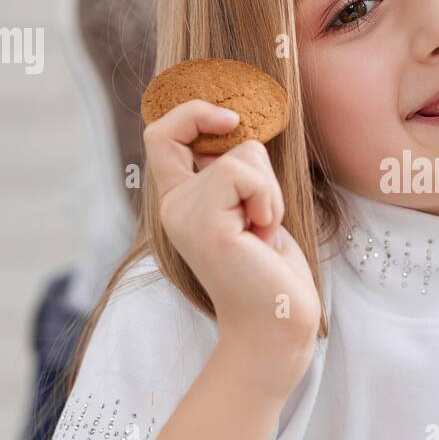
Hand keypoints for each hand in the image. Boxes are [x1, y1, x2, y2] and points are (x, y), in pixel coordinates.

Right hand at [144, 100, 321, 397]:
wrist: (275, 327)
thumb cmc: (272, 271)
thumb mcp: (251, 208)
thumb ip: (236, 173)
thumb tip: (242, 129)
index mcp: (180, 200)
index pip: (162, 133)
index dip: (192, 112)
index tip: (230, 121)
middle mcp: (173, 205)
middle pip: (211, 134)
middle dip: (256, 166)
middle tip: (261, 215)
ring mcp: (184, 214)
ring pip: (241, 155)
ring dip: (269, 191)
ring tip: (262, 232)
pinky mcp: (205, 224)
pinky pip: (245, 174)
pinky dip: (268, 200)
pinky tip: (263, 236)